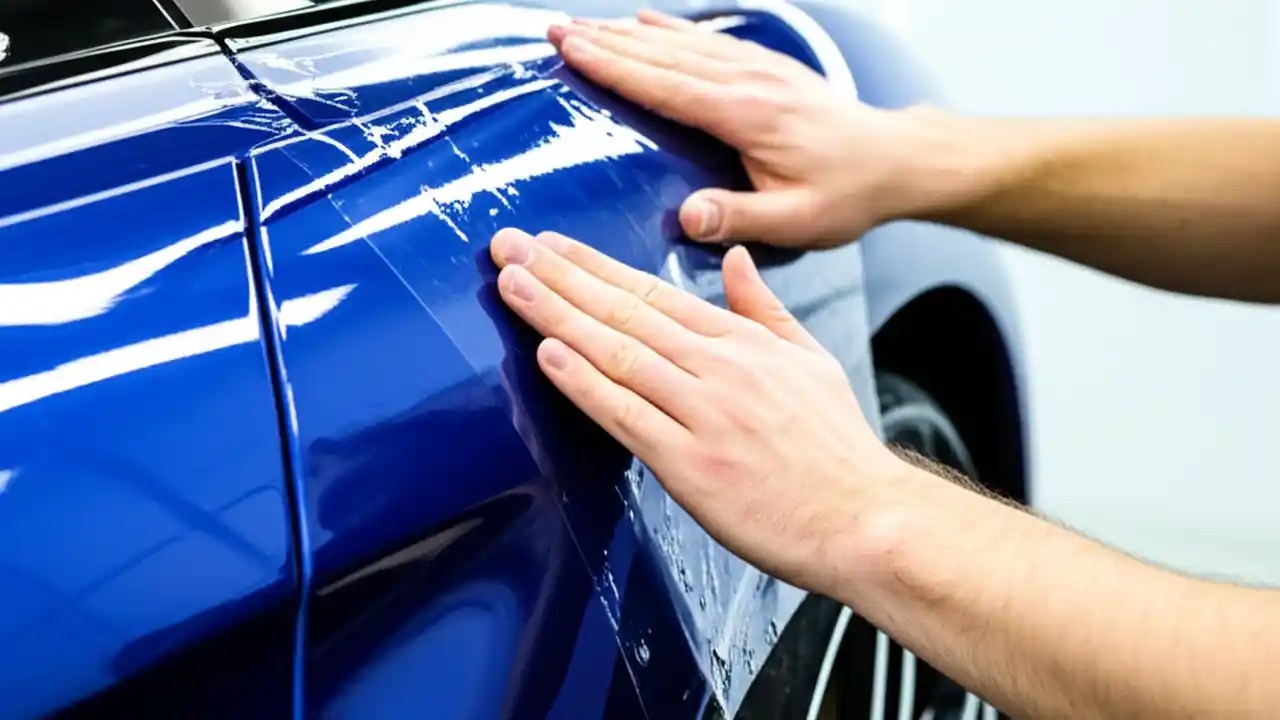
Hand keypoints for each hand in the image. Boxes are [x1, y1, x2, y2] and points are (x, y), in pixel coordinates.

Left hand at [488, 228, 908, 594]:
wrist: (864, 518)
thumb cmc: (836, 447)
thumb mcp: (811, 359)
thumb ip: (764, 309)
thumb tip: (736, 261)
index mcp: (742, 342)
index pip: (653, 292)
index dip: (594, 266)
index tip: (551, 245)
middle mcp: (718, 369)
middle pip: (625, 312)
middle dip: (560, 276)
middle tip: (509, 247)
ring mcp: (703, 415)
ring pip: (618, 354)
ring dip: (558, 317)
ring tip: (513, 287)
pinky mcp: (691, 466)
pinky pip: (626, 416)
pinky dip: (585, 384)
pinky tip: (549, 356)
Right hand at [548, 12, 961, 247]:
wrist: (895, 159)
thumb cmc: (845, 194)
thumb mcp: (796, 220)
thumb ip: (740, 217)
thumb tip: (687, 217)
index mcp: (747, 116)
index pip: (666, 86)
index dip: (615, 67)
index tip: (571, 51)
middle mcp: (748, 81)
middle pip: (664, 55)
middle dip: (606, 42)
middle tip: (557, 31)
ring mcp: (758, 69)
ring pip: (682, 42)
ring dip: (629, 33)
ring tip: (585, 24)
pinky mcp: (766, 68)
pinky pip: (708, 40)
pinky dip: (671, 29)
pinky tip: (646, 21)